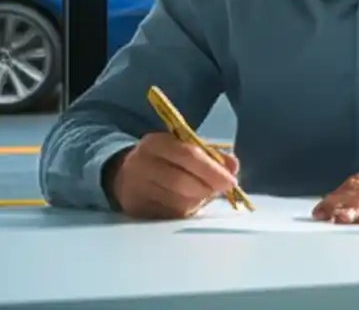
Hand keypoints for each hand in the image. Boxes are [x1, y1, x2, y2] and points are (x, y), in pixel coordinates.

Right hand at [107, 132, 239, 219]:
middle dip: (207, 188)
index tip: (231, 181)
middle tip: (220, 191)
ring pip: (177, 201)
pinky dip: (184, 212)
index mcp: (155, 143)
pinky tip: (186, 204)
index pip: (187, 154)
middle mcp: (141, 164)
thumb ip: (211, 156)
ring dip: (197, 201)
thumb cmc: (164, 160)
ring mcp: (136, 188)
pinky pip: (169, 215)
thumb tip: (233, 167)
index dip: (212, 169)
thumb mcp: (183, 148)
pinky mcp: (136, 209)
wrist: (124, 175)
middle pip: (181, 180)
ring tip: (201, 196)